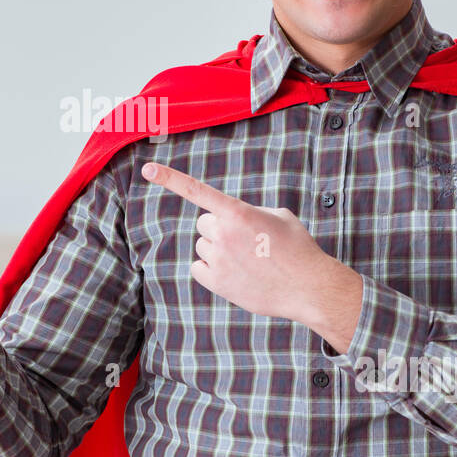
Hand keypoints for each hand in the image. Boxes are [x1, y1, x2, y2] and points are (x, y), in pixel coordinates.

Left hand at [140, 161, 360, 345]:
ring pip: (203, 246)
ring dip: (219, 249)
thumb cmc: (298, 248)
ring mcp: (217, 259)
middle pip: (204, 224)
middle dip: (219, 228)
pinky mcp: (216, 282)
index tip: (147, 170)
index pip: (196, 190)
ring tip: (248, 260)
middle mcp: (223, 233)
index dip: (169, 178)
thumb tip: (232, 220)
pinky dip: (211, 269)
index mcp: (237, 212)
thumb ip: (249, 212)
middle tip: (245, 241)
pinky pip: (199, 268)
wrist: (308, 286)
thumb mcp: (279, 216)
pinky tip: (235, 273)